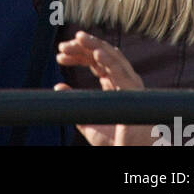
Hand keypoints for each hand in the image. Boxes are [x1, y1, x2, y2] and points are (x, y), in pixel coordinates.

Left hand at [55, 31, 153, 146]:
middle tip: (63, 45)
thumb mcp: (89, 119)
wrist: (133, 155)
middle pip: (102, 54)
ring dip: (95, 45)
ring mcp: (130, 85)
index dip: (77, 54)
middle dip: (82, 46)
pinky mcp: (134, 94)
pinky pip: (122, 73)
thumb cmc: (117, 141)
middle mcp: (123, 80)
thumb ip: (76, 102)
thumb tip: (58, 86)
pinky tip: (96, 54)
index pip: (94, 60)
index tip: (59, 56)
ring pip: (113, 57)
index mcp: (113, 83)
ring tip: (79, 38)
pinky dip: (110, 61)